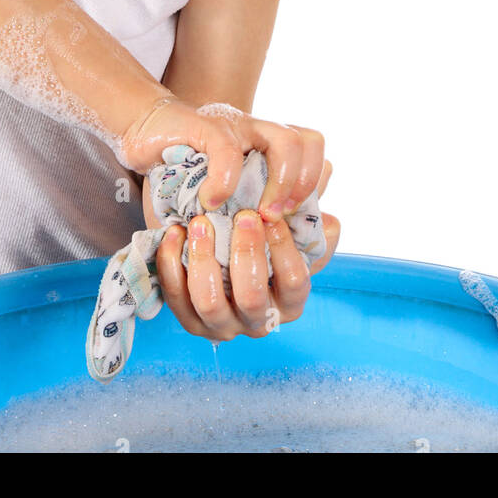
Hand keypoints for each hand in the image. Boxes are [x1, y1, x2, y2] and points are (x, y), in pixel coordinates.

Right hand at [120, 96, 326, 221]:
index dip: (314, 184)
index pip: (314, 150)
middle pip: (310, 143)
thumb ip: (253, 213)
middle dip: (303, 185)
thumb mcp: (223, 198)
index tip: (294, 222)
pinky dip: (223, 182)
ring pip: (286, 142)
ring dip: (279, 184)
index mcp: (269, 147)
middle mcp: (260, 132)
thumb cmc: (186, 174)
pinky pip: (228, 151)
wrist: (147, 133)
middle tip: (276, 221)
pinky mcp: (209, 126)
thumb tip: (284, 240)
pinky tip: (210, 203)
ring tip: (255, 216)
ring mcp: (238, 126)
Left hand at [151, 160, 339, 341]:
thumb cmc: (263, 238)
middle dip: (246, 253)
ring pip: (210, 303)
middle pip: (252, 298)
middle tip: (241, 216)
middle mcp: (257, 320)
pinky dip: (172, 264)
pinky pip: (176, 297)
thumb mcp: (288, 223)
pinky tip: (174, 233)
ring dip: (204, 260)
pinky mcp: (190, 320)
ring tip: (200, 223)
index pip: (294, 282)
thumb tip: (324, 172)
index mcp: (290, 301)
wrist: (221, 253)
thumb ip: (305, 202)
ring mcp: (222, 325)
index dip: (284, 249)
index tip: (271, 215)